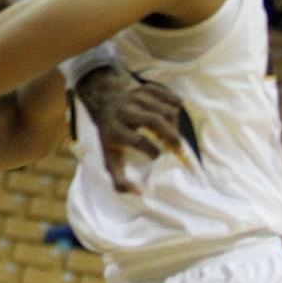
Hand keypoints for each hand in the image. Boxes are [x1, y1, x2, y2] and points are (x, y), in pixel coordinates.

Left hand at [75, 67, 185, 192]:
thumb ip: (119, 180)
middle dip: (170, 135)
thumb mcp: (109, 157)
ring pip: (165, 110)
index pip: (136, 140)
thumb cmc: (111, 136)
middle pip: (154, 120)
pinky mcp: (146, 89)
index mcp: (113, 129)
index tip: (159, 156)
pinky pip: (170, 97)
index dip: (152, 150)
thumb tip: (138, 193)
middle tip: (177, 148)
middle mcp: (124, 111)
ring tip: (169, 134)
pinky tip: (170, 116)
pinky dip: (176, 108)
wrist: (104, 101)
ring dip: (174, 125)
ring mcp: (136, 97)